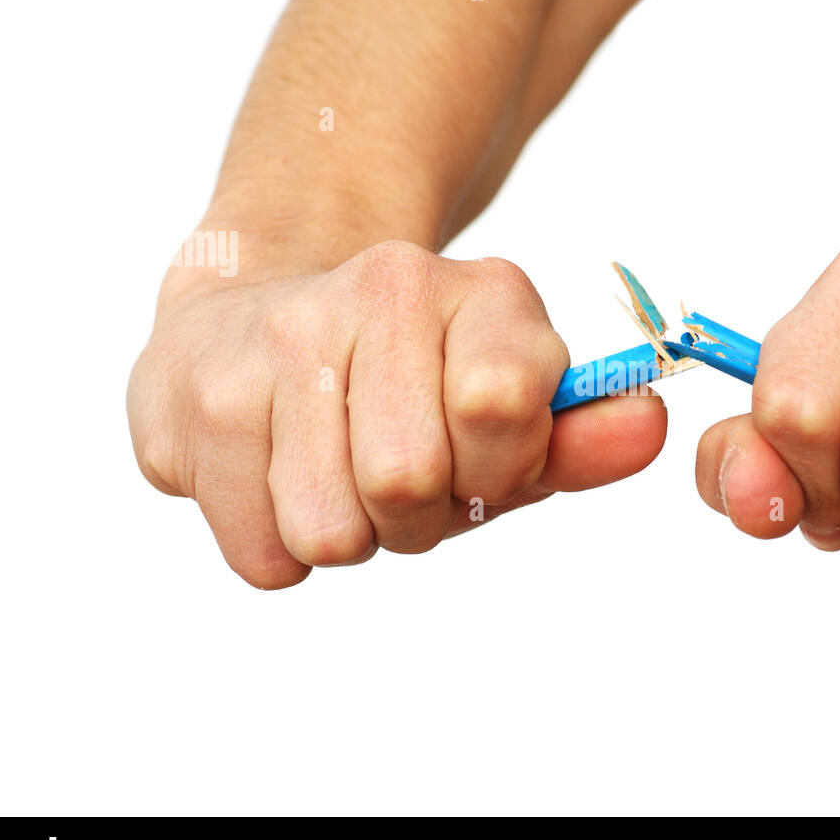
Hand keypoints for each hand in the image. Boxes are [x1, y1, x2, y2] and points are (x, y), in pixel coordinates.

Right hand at [128, 240, 665, 587]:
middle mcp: (382, 286)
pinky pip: (263, 553)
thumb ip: (583, 436)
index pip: (501, 404)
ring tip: (338, 470)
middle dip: (416, 516)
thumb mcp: (515, 416)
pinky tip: (277, 473)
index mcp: (484, 292)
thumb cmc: (412, 393)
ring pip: (331, 530)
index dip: (497, 467)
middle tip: (402, 476)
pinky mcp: (191, 394)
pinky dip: (278, 544)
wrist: (258, 320)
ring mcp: (278, 331)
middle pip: (407, 482)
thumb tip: (648, 428)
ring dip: (349, 533)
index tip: (482, 454)